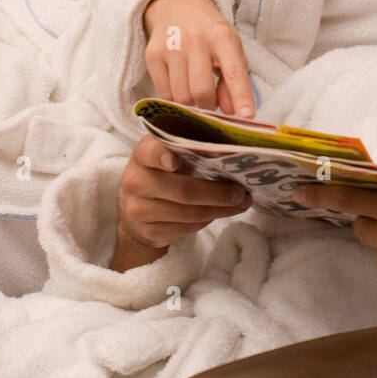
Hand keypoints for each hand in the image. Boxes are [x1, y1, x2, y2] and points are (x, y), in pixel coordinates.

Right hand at [110, 134, 251, 269]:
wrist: (136, 209)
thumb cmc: (163, 172)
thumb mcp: (170, 152)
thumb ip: (190, 145)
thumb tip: (234, 147)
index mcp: (143, 154)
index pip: (150, 152)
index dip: (162, 156)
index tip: (175, 161)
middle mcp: (136, 181)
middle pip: (183, 190)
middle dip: (217, 193)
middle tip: (240, 192)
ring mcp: (139, 209)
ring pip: (188, 214)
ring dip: (219, 210)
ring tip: (240, 203)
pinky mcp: (149, 231)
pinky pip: (186, 229)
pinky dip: (208, 220)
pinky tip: (220, 212)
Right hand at [143, 0, 255, 116]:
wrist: (177, 5)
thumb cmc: (210, 34)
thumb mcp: (230, 50)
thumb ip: (234, 81)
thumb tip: (232, 111)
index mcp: (222, 37)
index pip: (234, 72)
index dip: (241, 96)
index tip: (247, 117)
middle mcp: (196, 39)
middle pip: (201, 91)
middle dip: (208, 105)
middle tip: (211, 101)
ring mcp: (171, 46)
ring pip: (181, 97)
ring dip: (191, 103)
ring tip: (195, 90)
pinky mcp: (152, 54)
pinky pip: (164, 94)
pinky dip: (174, 99)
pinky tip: (180, 85)